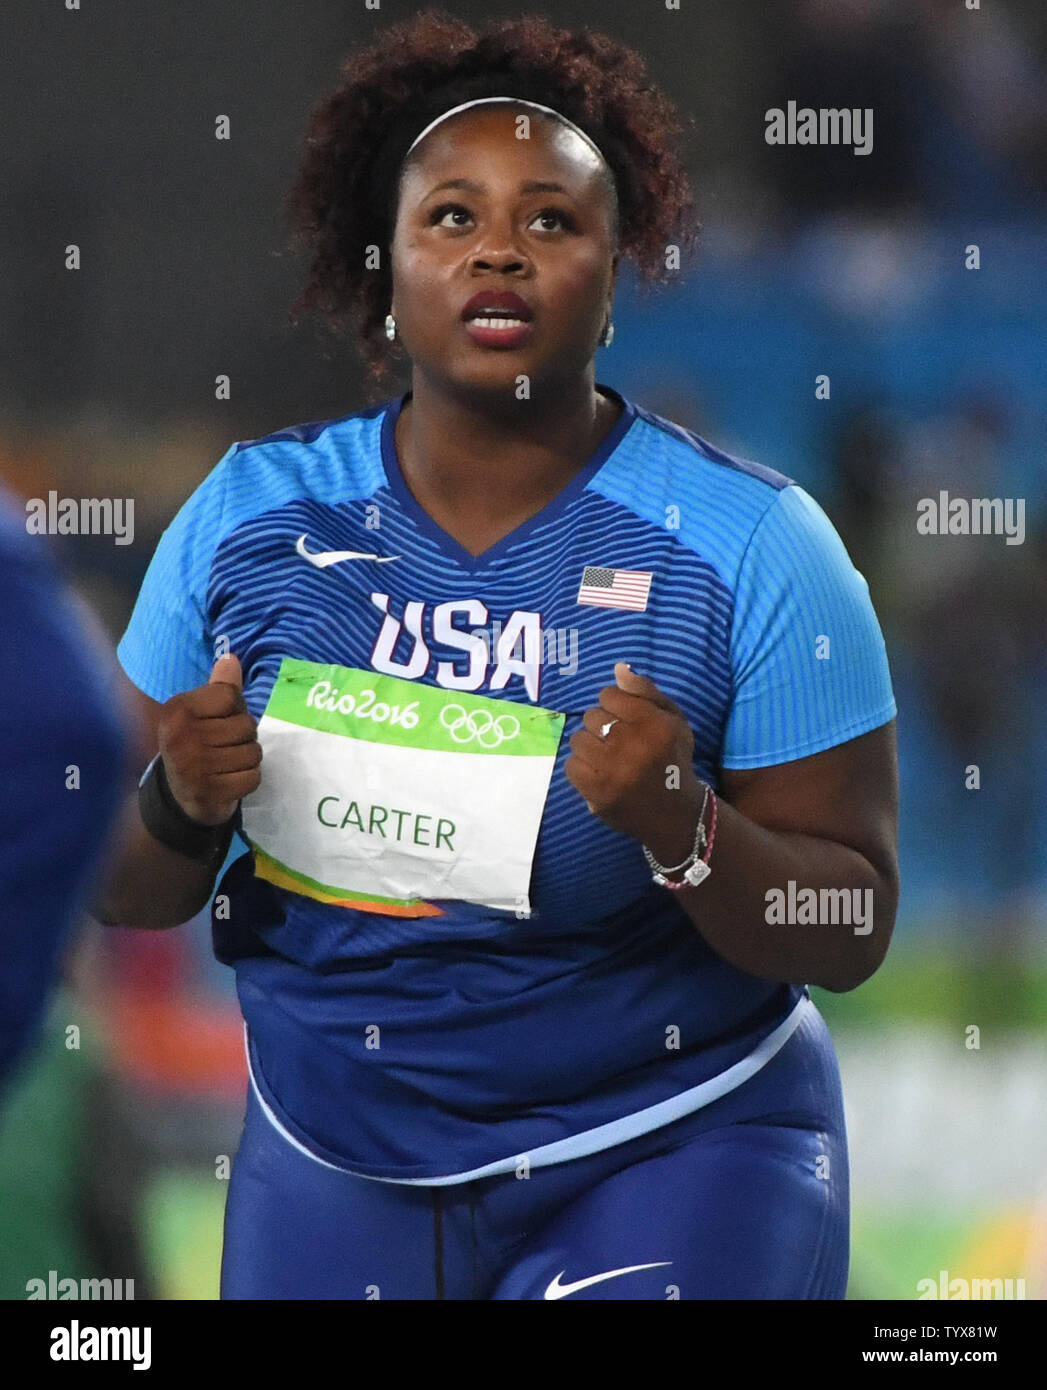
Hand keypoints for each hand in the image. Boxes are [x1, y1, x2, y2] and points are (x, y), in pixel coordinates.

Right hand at [158, 654, 262, 824]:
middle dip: (243, 737)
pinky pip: (253, 777)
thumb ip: (219, 688)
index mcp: (176, 710)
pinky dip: (248, 779)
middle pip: (246, 725)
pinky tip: (230, 780)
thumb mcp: (201, 713)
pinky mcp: (209, 791)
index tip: (219, 721)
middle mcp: (180, 736)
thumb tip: (231, 657)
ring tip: (227, 763)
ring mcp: (193, 766)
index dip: (234, 708)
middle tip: (223, 747)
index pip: (229, 696)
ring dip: (248, 759)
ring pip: (253, 752)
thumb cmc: (196, 745)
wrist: (180, 796)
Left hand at [564, 662, 703, 856]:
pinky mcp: (599, 794)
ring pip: (579, 739)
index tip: (626, 720)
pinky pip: (571, 765)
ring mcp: (615, 772)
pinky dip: (582, 767)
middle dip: (602, 726)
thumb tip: (618, 668)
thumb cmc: (672, 759)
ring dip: (590, 746)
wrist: (675, 813)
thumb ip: (645, 692)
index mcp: (656, 724)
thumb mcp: (673, 720)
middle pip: (592, 716)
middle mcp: (635, 746)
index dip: (614, 705)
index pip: (609, 694)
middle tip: (618, 742)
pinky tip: (599, 773)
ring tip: (607, 757)